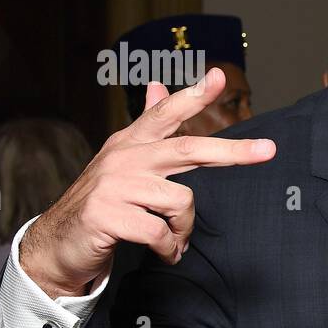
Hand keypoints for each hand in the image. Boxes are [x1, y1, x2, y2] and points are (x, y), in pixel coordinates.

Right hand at [19, 68, 275, 298]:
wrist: (59, 243)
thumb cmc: (104, 203)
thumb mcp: (125, 163)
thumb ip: (148, 129)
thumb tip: (159, 85)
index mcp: (130, 143)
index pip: (166, 114)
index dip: (193, 95)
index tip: (218, 75)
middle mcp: (124, 158)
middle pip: (188, 149)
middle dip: (232, 151)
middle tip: (268, 150)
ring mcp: (114, 185)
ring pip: (181, 201)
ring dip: (184, 229)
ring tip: (173, 240)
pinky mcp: (107, 214)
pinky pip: (160, 232)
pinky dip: (169, 248)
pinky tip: (164, 252)